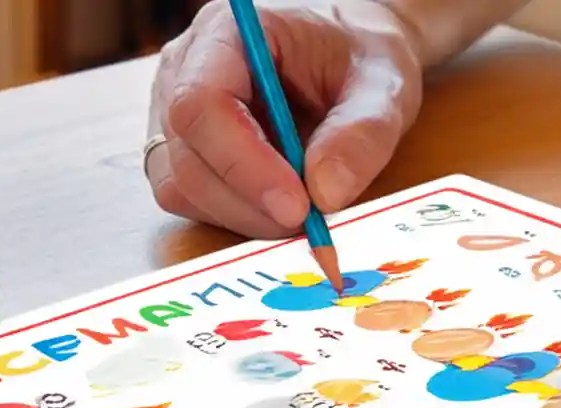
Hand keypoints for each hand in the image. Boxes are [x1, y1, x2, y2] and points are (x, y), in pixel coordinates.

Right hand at [146, 0, 422, 237]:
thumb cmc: (360, 58)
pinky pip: (193, 201)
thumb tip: (326, 193)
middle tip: (310, 222)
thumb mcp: (384, 83)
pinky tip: (281, 206)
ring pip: (182, 187)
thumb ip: (364, 131)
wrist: (351, 62)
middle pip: (186, 155)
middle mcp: (185, 72)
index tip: (297, 205)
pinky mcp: (185, 154)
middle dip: (250, 202)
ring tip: (303, 211)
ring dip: (245, 216)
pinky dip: (239, 218)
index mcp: (226, 33)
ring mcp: (176, 116)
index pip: (201, 103)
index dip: (242, 162)